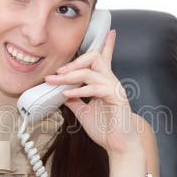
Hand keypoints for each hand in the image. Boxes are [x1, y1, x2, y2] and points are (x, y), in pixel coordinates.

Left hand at [44, 29, 142, 156]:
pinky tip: (68, 94)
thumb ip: (74, 100)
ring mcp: (114, 88)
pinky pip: (95, 88)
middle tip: (57, 72)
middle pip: (95, 57)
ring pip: (92, 70)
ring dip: (71, 75)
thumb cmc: (106, 128)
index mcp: (104, 82)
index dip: (107, 43)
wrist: (120, 145)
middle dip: (74, 61)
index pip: (105, 58)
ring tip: (56, 81)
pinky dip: (79, 90)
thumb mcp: (84, 112)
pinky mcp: (115, 98)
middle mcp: (111, 81)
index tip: (110, 31)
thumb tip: (59, 92)